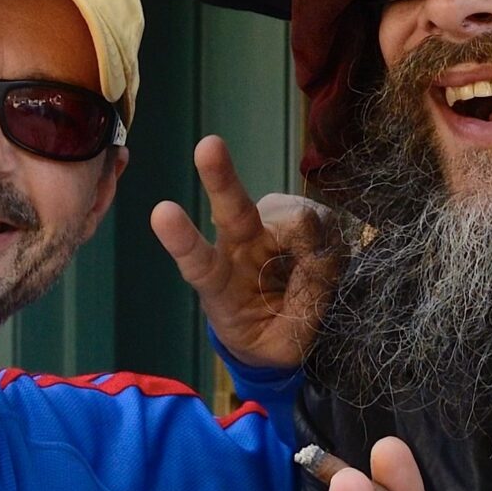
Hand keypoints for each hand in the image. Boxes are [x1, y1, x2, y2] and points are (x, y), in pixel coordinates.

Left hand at [152, 135, 345, 371]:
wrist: (290, 325)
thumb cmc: (274, 336)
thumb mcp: (285, 344)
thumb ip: (302, 309)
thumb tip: (320, 257)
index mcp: (220, 284)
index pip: (198, 262)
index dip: (182, 239)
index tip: (161, 213)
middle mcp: (239, 246)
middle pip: (232, 210)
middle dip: (220, 177)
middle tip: (208, 146)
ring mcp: (270, 226)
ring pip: (298, 219)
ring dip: (314, 246)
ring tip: (312, 279)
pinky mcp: (300, 216)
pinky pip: (324, 222)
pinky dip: (330, 244)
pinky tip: (319, 261)